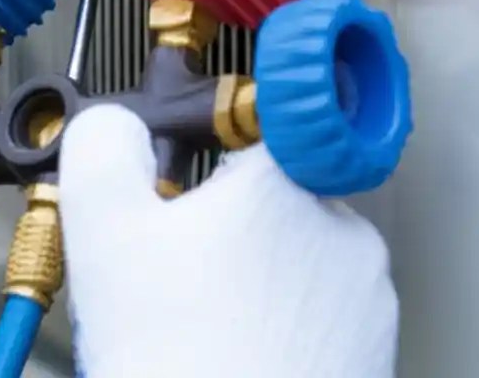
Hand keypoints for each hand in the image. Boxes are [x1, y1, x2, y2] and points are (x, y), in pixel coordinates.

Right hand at [59, 105, 397, 377]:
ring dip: (257, 282)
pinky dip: (284, 328)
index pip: (258, 126)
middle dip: (226, 230)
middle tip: (179, 278)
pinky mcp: (375, 346)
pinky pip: (320, 315)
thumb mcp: (105, 234)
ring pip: (297, 261)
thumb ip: (103, 151)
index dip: (217, 154)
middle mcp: (341, 227)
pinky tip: (237, 353)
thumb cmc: (181, 359)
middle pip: (272, 199)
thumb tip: (111, 124)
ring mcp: (366, 292)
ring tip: (206, 328)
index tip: (205, 176)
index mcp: (283, 181)